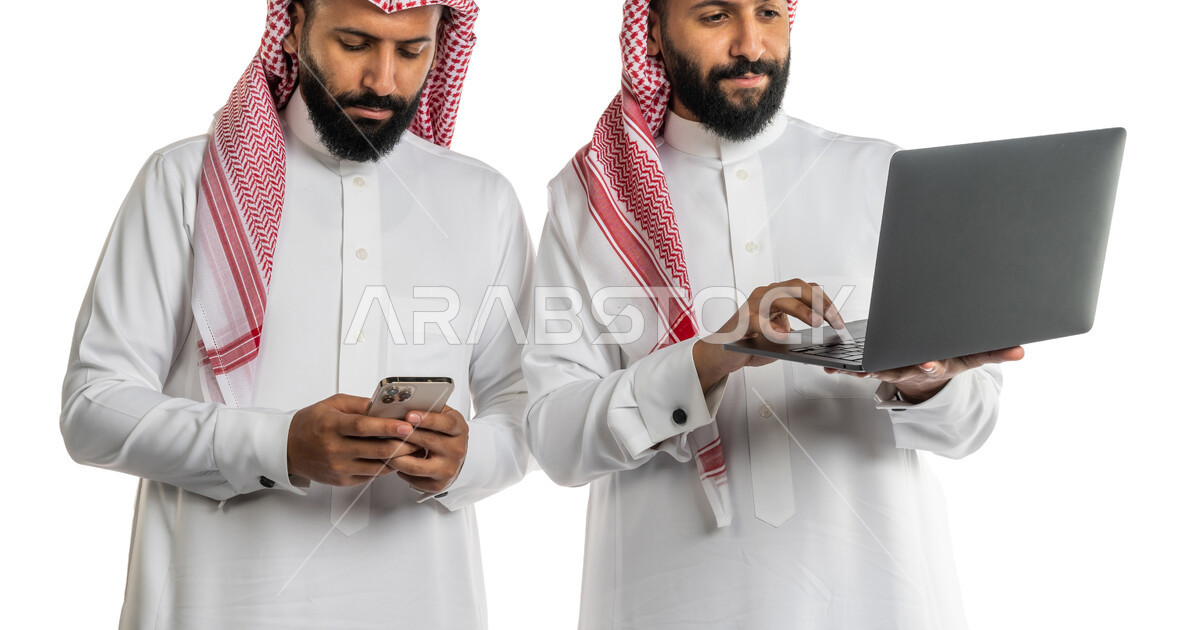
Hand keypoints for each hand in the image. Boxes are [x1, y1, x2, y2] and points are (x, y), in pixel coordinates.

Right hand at [286, 394, 420, 486]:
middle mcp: (335, 449)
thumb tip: (387, 405)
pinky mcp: (342, 481)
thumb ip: (360, 405)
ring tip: (413, 448)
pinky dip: (386, 466)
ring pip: (378, 466)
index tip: (407, 425)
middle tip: (419, 438)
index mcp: (331, 426)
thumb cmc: (311, 423)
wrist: (288, 448)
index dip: (388, 427)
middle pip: (376, 449)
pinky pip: (371, 475)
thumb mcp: (333, 405)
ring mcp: (339, 468)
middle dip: (403, 444)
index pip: (364, 427)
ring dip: (399, 457)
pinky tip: (395, 458)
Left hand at [385, 406, 468, 493]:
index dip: (427, 419)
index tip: (409, 415)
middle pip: (428, 442)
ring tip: (383, 448)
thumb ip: (429, 409)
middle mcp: (457, 450)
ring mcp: (448, 469)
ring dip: (395, 457)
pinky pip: (412, 478)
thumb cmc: (444, 433)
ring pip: (416, 466)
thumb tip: (401, 402)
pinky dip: (399, 470)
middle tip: (386, 430)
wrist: (456, 457)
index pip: (446, 423)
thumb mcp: (443, 416)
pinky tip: (393, 461)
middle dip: (405, 436)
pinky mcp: (438, 485)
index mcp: (459, 429)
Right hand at [694, 279, 847, 390]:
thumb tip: (826, 342)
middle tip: (833, 320)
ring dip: (801, 309)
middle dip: (819, 302)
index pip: (807, 289)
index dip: (826, 302)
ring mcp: (752, 306)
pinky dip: (771, 327)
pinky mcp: (741, 323)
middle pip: (796, 287)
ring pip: (779, 298)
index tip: (839, 320)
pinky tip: (783, 335)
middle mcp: (765, 295)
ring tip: (816, 322)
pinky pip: (757, 321)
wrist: (722, 352)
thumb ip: (800, 332)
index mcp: (778, 295)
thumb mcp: (782, 335)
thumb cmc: (753, 342)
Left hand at [825, 346, 1025, 402]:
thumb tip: (1022, 352)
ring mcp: (892, 370)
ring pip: (875, 369)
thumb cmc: (948, 359)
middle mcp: (911, 369)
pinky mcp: (876, 366)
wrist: (927, 378)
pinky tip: (829, 366)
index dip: (929, 365)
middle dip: (888, 367)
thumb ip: (995, 352)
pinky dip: (843, 367)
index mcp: (935, 365)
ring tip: (848, 366)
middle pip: (899, 370)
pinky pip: (857, 368)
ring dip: (861, 368)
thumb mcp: (973, 357)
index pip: (933, 366)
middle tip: (876, 366)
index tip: (927, 362)